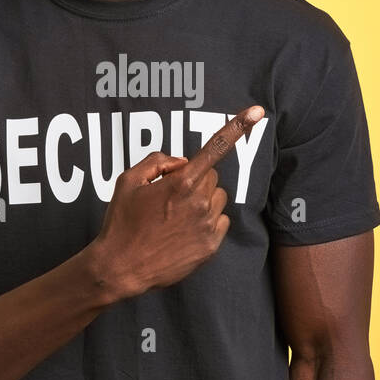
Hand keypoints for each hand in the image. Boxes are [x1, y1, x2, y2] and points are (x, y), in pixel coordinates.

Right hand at [88, 104, 265, 301]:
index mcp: (181, 182)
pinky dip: (205, 222)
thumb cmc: (122, 223)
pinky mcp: (211, 246)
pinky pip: (220, 222)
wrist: (121, 268)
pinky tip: (182, 233)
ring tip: (174, 217)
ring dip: (202, 201)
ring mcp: (208, 226)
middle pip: (211, 176)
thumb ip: (157, 161)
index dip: (238, 127)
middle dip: (195, 179)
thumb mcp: (128, 181)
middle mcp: (200, 202)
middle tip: (169, 196)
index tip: (258, 111)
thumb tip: (181, 161)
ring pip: (217, 199)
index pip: (214, 148)